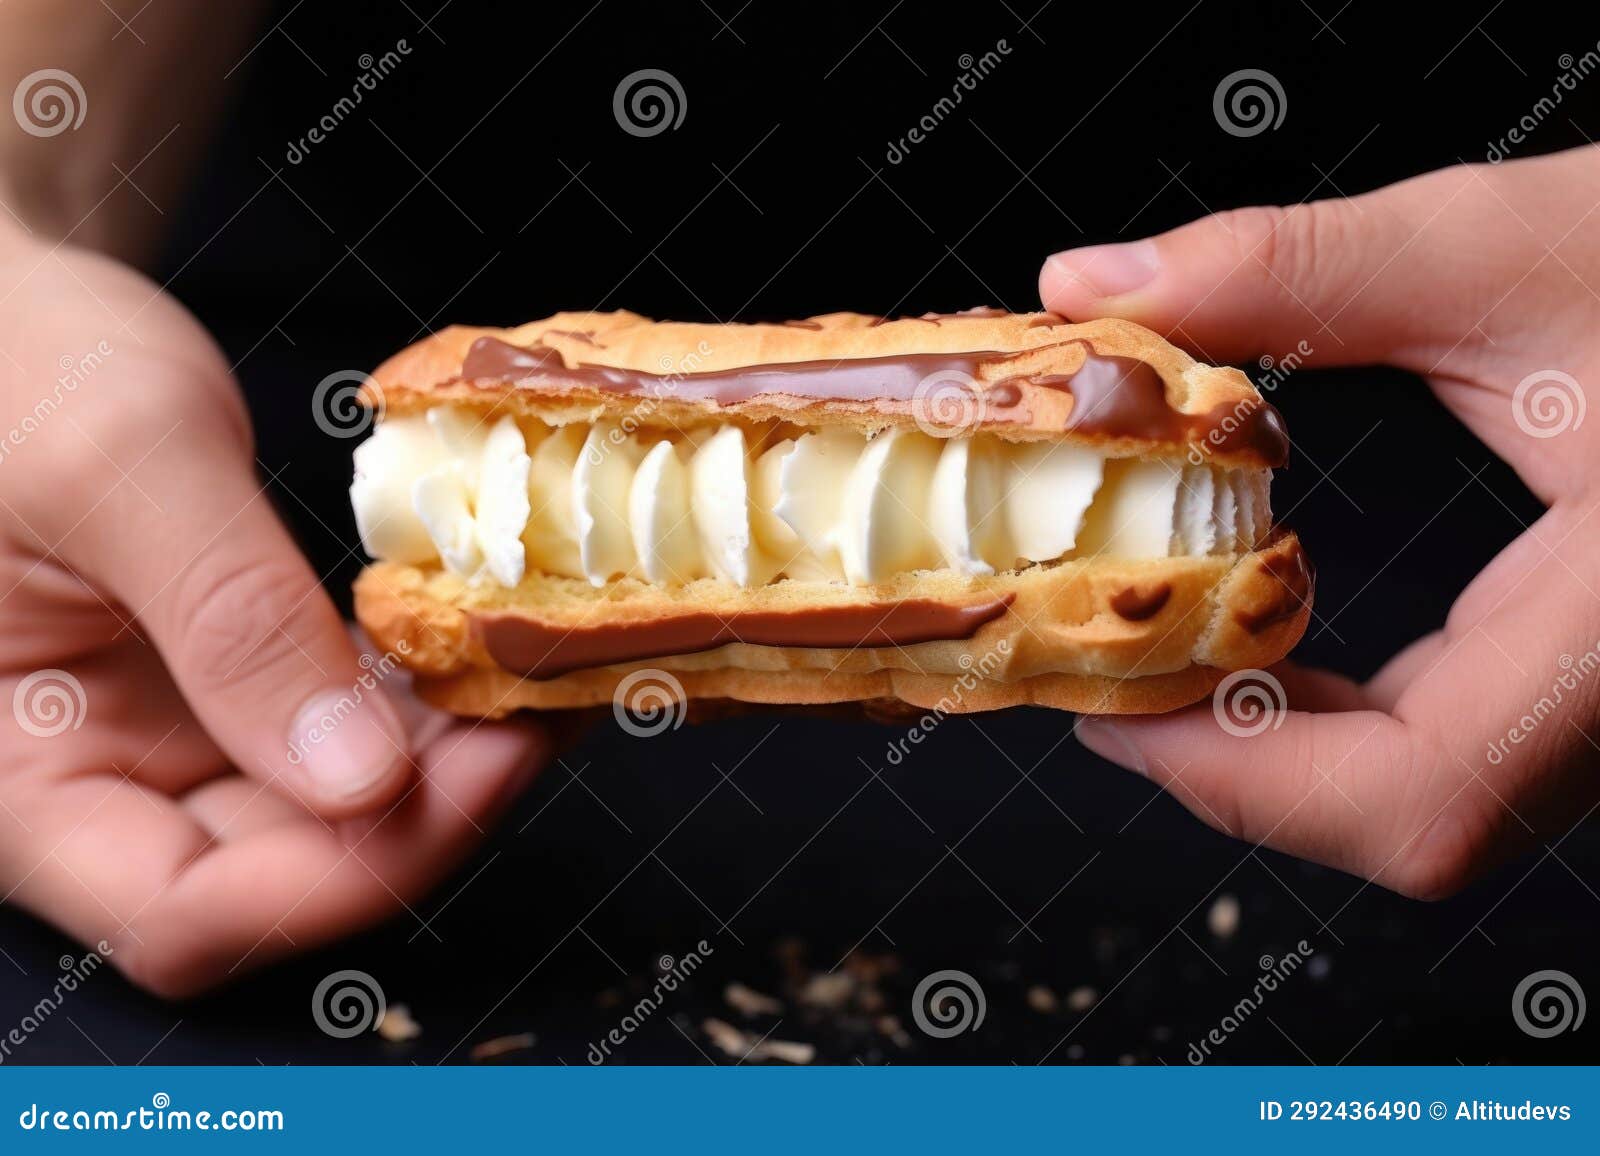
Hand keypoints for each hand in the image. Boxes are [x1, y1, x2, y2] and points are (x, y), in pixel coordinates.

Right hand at [0, 226, 550, 996]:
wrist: (12, 306)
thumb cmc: (18, 358)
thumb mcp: (122, 463)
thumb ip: (232, 619)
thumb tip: (360, 779)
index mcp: (15, 780)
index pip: (187, 912)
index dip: (347, 873)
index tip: (481, 768)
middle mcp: (93, 789)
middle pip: (281, 878)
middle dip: (430, 811)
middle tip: (545, 704)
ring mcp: (169, 744)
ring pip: (332, 815)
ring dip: (451, 760)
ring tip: (550, 669)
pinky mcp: (231, 694)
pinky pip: (343, 733)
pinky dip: (427, 706)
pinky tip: (501, 647)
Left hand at [1040, 146, 1599, 899]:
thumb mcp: (1511, 247)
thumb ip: (1288, 271)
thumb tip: (1090, 286)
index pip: (1424, 794)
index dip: (1238, 778)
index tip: (1110, 710)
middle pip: (1421, 819)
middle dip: (1239, 765)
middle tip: (1117, 677)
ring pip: (1444, 798)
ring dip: (1286, 748)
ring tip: (1173, 656)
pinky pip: (1472, 747)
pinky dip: (1352, 719)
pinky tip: (1280, 646)